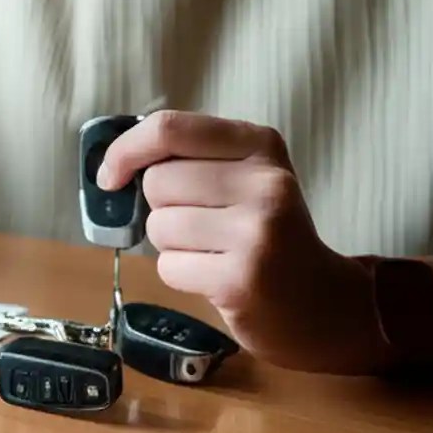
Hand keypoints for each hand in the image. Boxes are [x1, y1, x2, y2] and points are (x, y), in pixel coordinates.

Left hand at [99, 111, 384, 374]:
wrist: (321, 303)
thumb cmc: (268, 234)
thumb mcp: (247, 177)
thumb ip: (193, 158)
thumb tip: (114, 164)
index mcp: (260, 145)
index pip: (169, 129)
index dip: (125, 150)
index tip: (110, 176)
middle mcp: (265, 183)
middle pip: (156, 182)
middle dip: (161, 208)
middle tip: (202, 225)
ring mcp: (256, 232)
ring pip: (158, 226)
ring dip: (171, 244)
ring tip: (212, 251)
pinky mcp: (240, 279)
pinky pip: (168, 267)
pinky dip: (180, 274)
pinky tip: (215, 277)